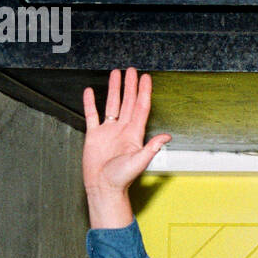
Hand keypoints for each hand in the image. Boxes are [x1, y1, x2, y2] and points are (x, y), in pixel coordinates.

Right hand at [82, 68, 169, 227]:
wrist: (103, 188)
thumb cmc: (121, 179)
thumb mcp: (139, 162)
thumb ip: (152, 147)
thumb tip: (167, 136)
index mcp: (134, 134)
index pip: (141, 107)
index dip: (144, 92)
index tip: (146, 78)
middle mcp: (122, 129)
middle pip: (128, 101)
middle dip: (131, 85)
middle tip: (132, 70)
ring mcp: (108, 131)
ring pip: (112, 104)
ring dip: (114, 89)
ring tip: (116, 74)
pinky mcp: (94, 136)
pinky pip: (92, 115)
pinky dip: (90, 103)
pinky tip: (89, 91)